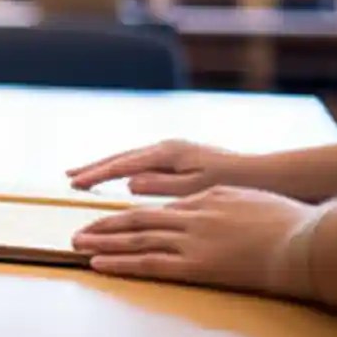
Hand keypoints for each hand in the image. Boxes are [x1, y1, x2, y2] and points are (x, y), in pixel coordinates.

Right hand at [67, 140, 248, 195]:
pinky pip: (144, 164)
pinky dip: (126, 169)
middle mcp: (168, 148)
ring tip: (88, 175)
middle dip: (96, 167)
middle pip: (123, 157)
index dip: (97, 175)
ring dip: (109, 167)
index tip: (74, 184)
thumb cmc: (234, 183)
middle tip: (69, 176)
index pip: (123, 164)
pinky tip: (123, 177)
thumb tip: (129, 181)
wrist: (267, 174)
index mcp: (169, 153)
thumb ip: (162, 185)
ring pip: (132, 159)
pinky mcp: (183, 160)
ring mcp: (175, 152)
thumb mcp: (197, 188)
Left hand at [71, 186, 317, 299]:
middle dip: (106, 222)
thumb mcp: (253, 203)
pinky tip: (98, 262)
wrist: (307, 243)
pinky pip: (149, 263)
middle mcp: (194, 214)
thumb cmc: (293, 226)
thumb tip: (216, 210)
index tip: (119, 218)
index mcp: (208, 196)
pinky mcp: (196, 265)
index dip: (137, 212)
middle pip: (139, 217)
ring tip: (77, 242)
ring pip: (136, 238)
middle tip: (81, 226)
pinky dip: (120, 262)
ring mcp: (192, 239)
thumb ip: (228, 204)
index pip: (164, 206)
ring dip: (103, 240)